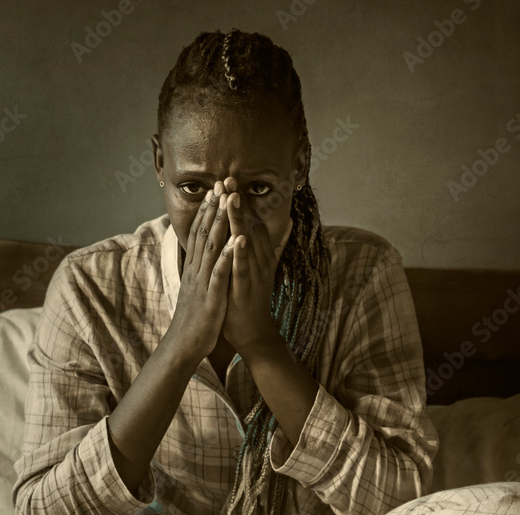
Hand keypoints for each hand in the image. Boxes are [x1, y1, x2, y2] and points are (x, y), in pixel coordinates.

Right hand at [164, 182, 234, 362]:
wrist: (183, 346)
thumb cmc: (194, 319)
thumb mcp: (196, 290)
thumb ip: (199, 272)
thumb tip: (200, 257)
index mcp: (194, 269)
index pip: (199, 234)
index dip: (206, 211)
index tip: (214, 190)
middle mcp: (196, 271)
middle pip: (203, 234)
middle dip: (212, 208)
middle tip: (220, 183)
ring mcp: (202, 283)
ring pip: (211, 248)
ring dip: (219, 223)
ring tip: (228, 201)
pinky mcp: (211, 298)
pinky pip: (220, 274)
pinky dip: (229, 257)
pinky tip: (238, 241)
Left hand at [221, 177, 292, 355]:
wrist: (253, 333)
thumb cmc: (252, 299)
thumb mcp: (264, 268)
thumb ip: (276, 245)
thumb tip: (290, 222)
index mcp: (259, 254)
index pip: (250, 221)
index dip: (241, 200)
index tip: (230, 178)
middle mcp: (257, 260)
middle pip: (248, 225)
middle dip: (238, 202)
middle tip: (228, 177)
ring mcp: (252, 273)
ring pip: (245, 242)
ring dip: (239, 219)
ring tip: (232, 197)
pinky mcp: (245, 288)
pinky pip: (242, 268)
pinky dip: (241, 252)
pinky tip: (238, 237)